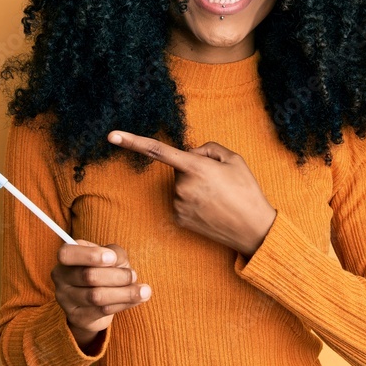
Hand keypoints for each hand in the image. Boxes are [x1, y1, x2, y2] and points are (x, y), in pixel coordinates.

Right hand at [51, 240, 150, 351]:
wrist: (97, 300)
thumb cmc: (105, 270)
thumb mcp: (111, 256)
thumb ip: (114, 254)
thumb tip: (116, 261)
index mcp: (67, 257)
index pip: (67, 253)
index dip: (90, 255)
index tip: (112, 258)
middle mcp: (61, 277)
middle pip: (88, 276)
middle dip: (117, 276)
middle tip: (134, 275)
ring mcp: (66, 299)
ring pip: (96, 297)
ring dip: (125, 293)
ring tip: (144, 290)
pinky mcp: (77, 317)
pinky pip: (102, 311)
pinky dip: (123, 304)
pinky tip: (137, 299)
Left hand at [108, 130, 275, 256]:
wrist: (253, 229)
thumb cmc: (246, 191)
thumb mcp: (234, 159)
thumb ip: (208, 148)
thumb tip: (191, 153)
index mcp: (195, 168)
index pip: (158, 150)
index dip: (132, 141)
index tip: (112, 135)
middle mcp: (181, 187)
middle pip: (178, 167)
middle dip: (193, 168)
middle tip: (218, 181)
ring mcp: (178, 204)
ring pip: (179, 184)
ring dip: (194, 185)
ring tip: (218, 196)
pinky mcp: (178, 218)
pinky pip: (181, 200)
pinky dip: (192, 200)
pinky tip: (210, 208)